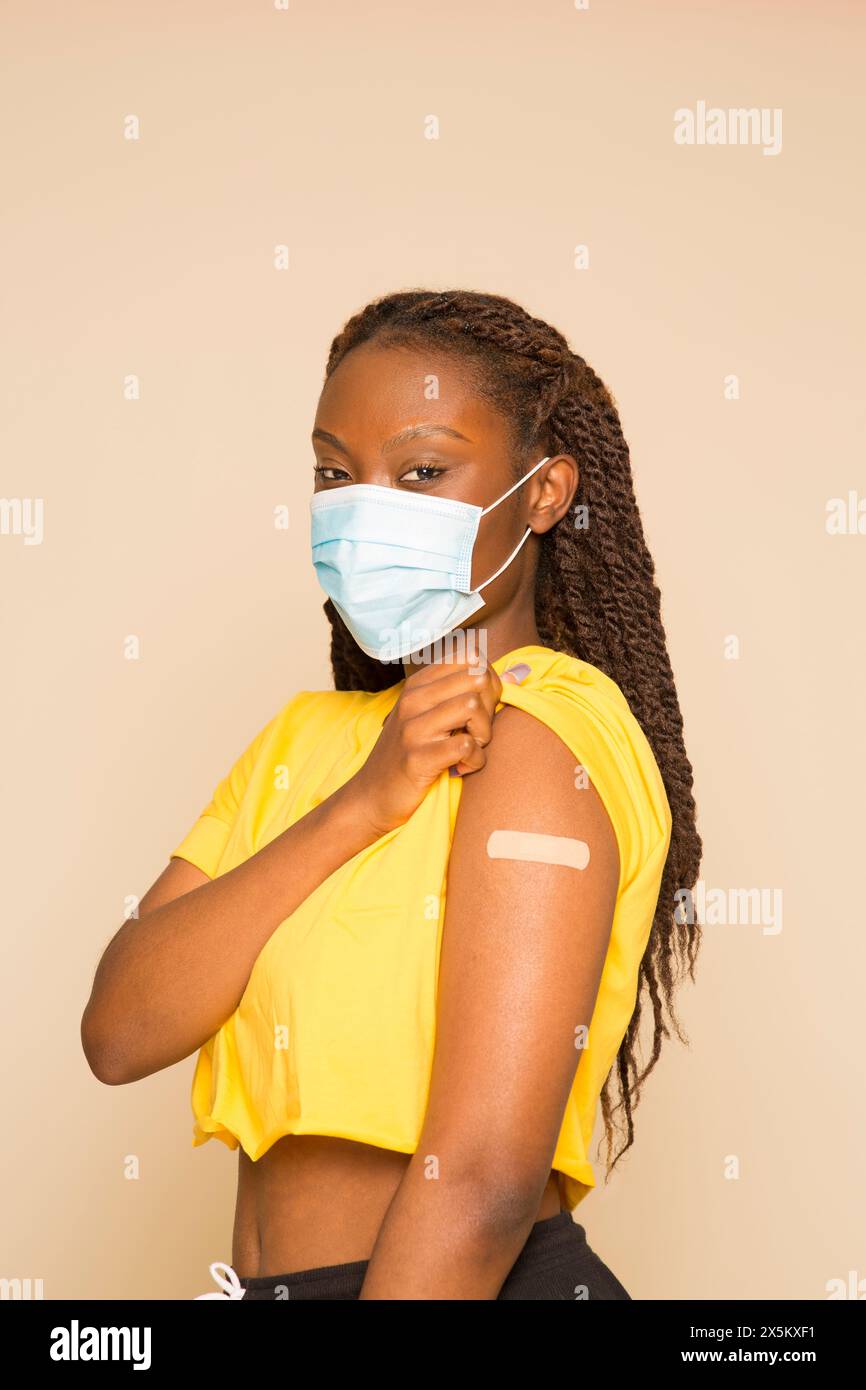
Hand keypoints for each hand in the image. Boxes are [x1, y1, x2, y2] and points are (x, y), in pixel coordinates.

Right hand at [346, 657, 503, 836]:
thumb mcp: (434, 716)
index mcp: (418, 685)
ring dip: (484, 733)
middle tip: (478, 731)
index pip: (470, 656)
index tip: (481, 707)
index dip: (489, 680)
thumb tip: (521, 674)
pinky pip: (466, 746)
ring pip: (472, 706)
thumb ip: (472, 693)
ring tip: (472, 749)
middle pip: (476, 678)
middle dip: (490, 706)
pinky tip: (464, 767)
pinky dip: (476, 760)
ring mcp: (413, 728)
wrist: (373, 797)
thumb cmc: (412, 754)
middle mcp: (413, 699)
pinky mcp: (417, 758)